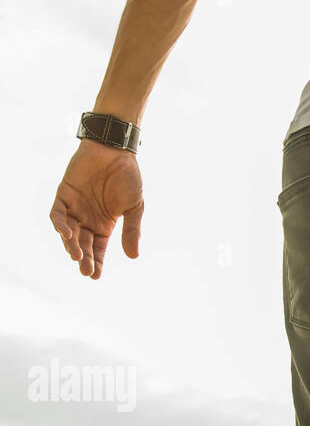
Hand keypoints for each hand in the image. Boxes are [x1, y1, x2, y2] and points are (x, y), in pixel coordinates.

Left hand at [49, 140, 144, 278]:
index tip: (94, 276)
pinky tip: (67, 233)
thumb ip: (131, 231)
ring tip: (77, 256)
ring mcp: (75, 207)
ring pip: (69, 232)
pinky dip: (60, 224)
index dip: (96, 263)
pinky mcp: (64, 194)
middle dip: (84, 258)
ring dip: (71, 245)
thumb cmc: (128, 177)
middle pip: (83, 244)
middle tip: (85, 270)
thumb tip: (132, 257)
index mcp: (104, 225)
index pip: (97, 250)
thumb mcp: (134, 208)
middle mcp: (87, 219)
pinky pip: (58, 213)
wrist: (114, 149)